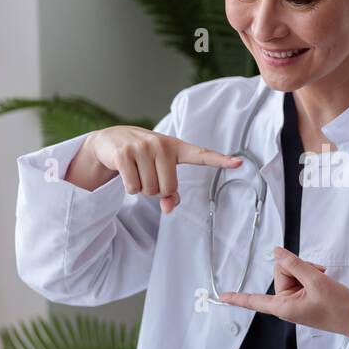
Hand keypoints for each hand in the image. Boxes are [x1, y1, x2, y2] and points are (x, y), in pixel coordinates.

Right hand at [65, 126, 242, 212]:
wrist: (110, 139)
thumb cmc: (143, 157)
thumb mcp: (159, 170)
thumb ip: (170, 192)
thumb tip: (169, 208)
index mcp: (176, 147)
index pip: (201, 154)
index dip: (220, 160)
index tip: (238, 163)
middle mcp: (161, 144)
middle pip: (168, 188)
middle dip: (157, 191)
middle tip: (148, 176)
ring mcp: (142, 147)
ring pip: (149, 190)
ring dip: (141, 189)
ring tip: (137, 172)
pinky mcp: (124, 154)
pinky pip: (133, 188)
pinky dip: (129, 188)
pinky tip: (126, 173)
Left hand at [220, 247, 348, 336]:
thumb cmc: (338, 308)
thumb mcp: (316, 281)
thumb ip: (296, 264)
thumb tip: (278, 252)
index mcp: (284, 306)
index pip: (254, 301)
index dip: (238, 298)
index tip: (222, 297)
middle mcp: (287, 303)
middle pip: (280, 273)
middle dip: (297, 267)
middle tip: (313, 273)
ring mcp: (295, 299)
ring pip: (291, 271)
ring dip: (306, 269)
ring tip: (320, 276)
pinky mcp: (304, 295)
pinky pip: (300, 275)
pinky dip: (310, 272)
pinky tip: (320, 276)